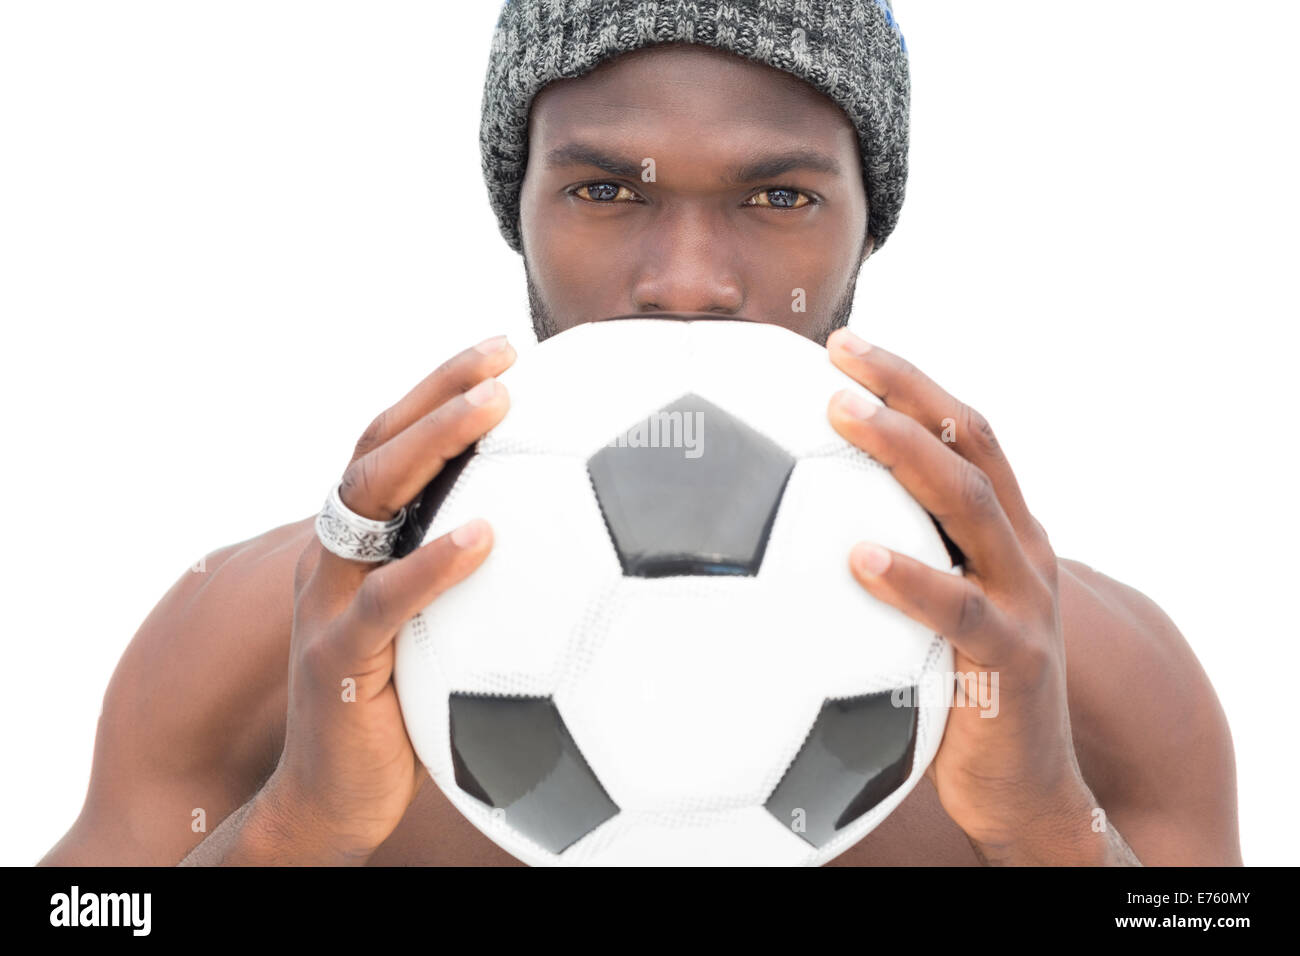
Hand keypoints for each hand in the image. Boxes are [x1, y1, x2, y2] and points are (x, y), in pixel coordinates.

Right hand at [262, 334, 514, 862]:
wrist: (332, 798)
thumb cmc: (403, 706)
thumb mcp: (437, 628)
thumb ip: (473, 580)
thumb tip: (566, 545)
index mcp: (360, 543)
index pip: (392, 444)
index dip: (438, 389)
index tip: (504, 348)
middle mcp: (336, 557)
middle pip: (376, 449)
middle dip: (437, 391)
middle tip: (502, 354)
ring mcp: (330, 602)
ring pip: (368, 501)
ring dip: (432, 444)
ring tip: (494, 407)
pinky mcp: (339, 659)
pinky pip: (386, 601)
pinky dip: (432, 564)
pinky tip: (485, 536)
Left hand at [825, 328, 1129, 864]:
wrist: (1026, 789)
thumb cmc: (958, 694)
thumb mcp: (930, 615)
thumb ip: (892, 563)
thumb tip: (787, 531)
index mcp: (1002, 532)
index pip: (962, 431)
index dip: (910, 379)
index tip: (842, 343)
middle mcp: (1021, 550)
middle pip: (971, 441)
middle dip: (907, 387)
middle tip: (838, 354)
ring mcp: (1024, 600)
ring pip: (971, 504)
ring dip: (905, 451)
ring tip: (841, 415)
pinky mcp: (1014, 661)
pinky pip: (960, 612)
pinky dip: (911, 579)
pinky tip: (857, 558)